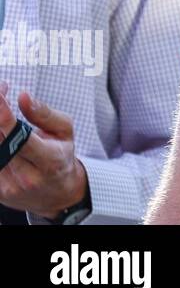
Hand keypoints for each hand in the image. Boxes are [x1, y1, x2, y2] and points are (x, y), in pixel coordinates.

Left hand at [0, 80, 88, 219]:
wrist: (57, 195)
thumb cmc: (61, 157)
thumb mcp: (65, 131)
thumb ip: (44, 114)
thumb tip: (23, 96)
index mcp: (49, 161)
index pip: (20, 139)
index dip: (3, 116)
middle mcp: (26, 176)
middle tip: (0, 92)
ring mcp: (7, 186)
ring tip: (0, 108)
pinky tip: (1, 131)